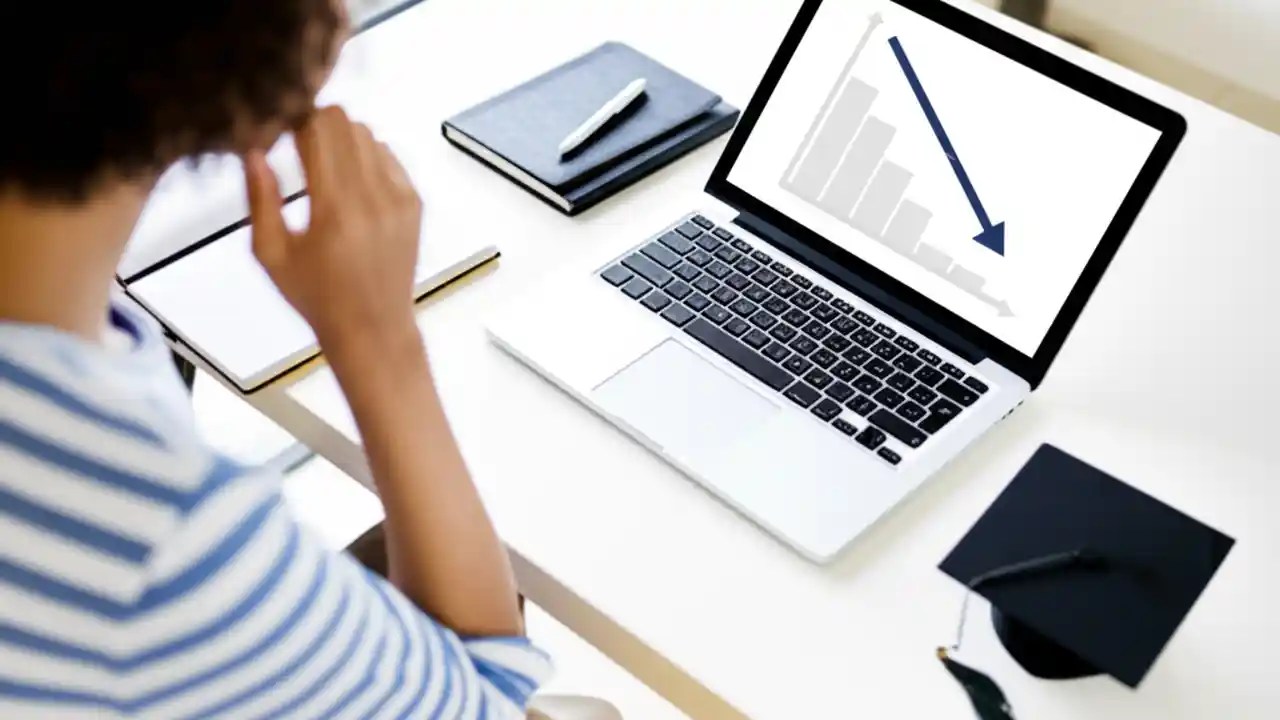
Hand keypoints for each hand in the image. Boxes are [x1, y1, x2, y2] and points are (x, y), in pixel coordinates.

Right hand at [244, 106, 422, 351]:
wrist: (374, 328)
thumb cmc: (316, 296)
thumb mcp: (272, 254)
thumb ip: (260, 199)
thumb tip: (254, 149)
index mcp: (335, 208)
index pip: (316, 130)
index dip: (292, 121)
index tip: (277, 132)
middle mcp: (373, 196)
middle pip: (343, 122)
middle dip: (315, 124)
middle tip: (296, 145)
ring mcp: (400, 197)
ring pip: (367, 134)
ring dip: (341, 138)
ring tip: (322, 166)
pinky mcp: (415, 203)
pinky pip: (389, 155)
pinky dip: (366, 155)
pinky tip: (351, 181)